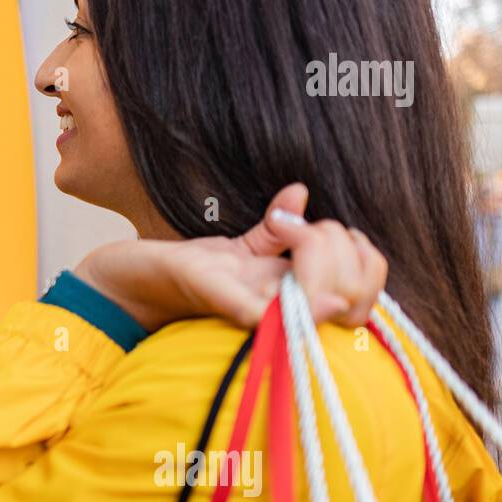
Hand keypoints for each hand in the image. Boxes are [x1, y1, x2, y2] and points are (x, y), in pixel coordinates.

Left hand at [74, 184, 387, 330]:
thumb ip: (278, 228)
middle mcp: (286, 309)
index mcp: (296, 293)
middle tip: (304, 231)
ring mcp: (259, 311)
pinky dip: (292, 306)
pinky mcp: (224, 305)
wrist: (135, 282)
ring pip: (322, 298)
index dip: (362, 256)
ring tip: (292, 234)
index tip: (327, 230)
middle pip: (353, 290)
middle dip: (340, 250)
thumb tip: (301, 189)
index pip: (365, 281)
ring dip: (319, 257)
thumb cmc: (192, 273)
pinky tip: (305, 288)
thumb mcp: (242, 247)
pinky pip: (266, 312)